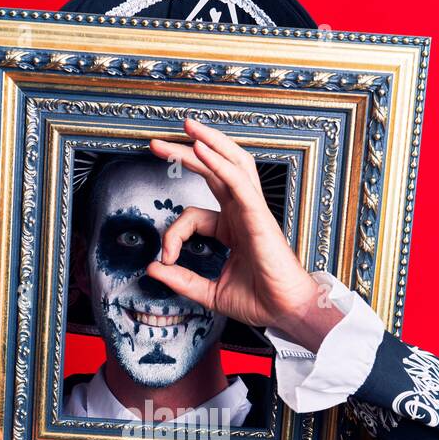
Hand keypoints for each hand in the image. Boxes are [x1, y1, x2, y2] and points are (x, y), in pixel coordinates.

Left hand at [148, 118, 341, 351]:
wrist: (285, 312)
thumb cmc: (259, 301)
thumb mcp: (208, 292)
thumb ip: (181, 280)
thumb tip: (152, 268)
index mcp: (232, 227)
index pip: (192, 215)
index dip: (172, 234)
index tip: (165, 259)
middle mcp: (242, 213)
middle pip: (214, 170)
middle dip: (185, 153)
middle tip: (156, 143)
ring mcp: (252, 211)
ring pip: (231, 163)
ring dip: (208, 141)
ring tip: (187, 127)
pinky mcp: (258, 216)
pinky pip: (237, 181)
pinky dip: (218, 162)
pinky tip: (200, 149)